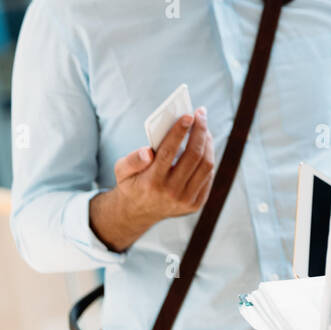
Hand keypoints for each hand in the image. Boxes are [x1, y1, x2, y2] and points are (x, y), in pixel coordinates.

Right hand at [113, 108, 215, 224]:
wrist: (137, 213)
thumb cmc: (131, 184)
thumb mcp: (122, 171)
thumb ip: (132, 159)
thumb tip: (148, 152)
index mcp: (151, 182)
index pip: (169, 152)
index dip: (180, 131)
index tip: (188, 115)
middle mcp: (170, 192)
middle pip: (193, 156)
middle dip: (200, 132)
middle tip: (201, 115)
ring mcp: (185, 200)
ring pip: (206, 166)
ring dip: (208, 143)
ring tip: (204, 129)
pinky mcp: (195, 204)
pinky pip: (208, 177)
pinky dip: (208, 158)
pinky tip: (205, 146)